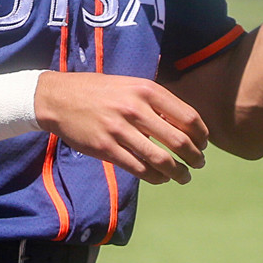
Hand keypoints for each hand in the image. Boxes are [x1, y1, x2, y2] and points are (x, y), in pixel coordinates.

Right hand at [33, 70, 207, 183]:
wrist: (58, 98)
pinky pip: (139, 169)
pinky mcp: (106, 148)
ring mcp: (119, 130)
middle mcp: (135, 109)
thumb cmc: (98, 91)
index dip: (201, 135)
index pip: (188, 117)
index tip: (204, 144)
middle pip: (179, 141)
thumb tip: (184, 125)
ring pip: (161, 159)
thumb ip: (155, 101)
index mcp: (146, 90)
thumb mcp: (130, 85)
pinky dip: (155, 177)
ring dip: (178, 172)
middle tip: (199, 164)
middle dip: (195, 157)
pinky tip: (160, 178)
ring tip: (183, 177)